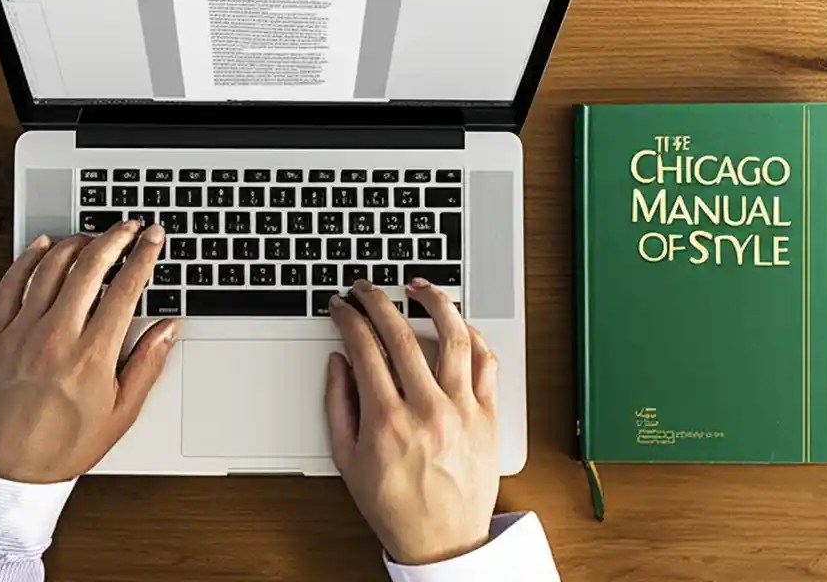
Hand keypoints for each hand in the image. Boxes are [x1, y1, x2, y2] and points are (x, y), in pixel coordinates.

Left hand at [0, 220, 177, 482]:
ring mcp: (23, 333)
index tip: (154, 239)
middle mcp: (57, 337)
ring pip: (51, 268)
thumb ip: (148, 363)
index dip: (144, 256)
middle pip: (89, 267)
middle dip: (115, 238)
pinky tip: (43, 246)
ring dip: (76, 243)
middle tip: (129, 227)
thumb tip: (168, 327)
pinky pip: (12, 284)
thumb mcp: (123, 411)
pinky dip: (28, 258)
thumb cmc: (69, 444)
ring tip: (95, 236)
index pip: (125, 289)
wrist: (14, 468)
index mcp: (92, 355)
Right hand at [325, 278, 499, 565]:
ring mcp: (462, 410)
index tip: (341, 307)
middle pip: (400, 333)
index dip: (349, 318)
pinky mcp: (488, 415)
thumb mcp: (347, 459)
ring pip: (453, 336)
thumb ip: (338, 404)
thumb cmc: (394, 505)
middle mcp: (426, 409)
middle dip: (378, 301)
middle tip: (366, 289)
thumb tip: (339, 361)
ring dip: (434, 302)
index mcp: (386, 420)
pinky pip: (486, 362)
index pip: (364, 348)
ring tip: (418, 286)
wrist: (443, 540)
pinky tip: (458, 322)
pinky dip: (472, 335)